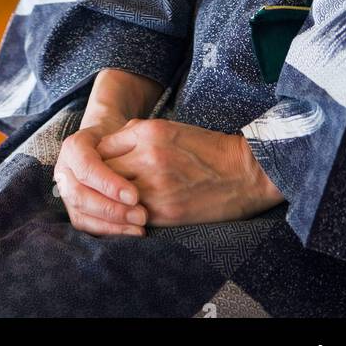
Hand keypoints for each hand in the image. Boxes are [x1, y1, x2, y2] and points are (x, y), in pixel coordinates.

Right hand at [53, 111, 149, 237]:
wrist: (106, 143)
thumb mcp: (123, 131)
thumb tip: (145, 161)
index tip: (135, 195)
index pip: (86, 167)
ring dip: (111, 224)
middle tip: (141, 215)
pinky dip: (107, 231)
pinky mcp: (72, 208)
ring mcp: (65, 191)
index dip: (108, 183)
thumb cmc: (119, 137)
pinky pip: (84, 225)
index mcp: (73, 147)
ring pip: (80, 212)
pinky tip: (129, 232)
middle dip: (111, 208)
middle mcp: (63, 170)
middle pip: (80, 194)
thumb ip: (126, 143)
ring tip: (139, 227)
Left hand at [94, 119, 285, 226]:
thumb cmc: (207, 149)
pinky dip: (127, 216)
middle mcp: (148, 157)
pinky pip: (132, 216)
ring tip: (114, 203)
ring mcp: (155, 187)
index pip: (103, 148)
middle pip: (103, 173)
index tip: (102, 167)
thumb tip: (107, 148)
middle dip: (100, 181)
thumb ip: (136, 134)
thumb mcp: (170, 128)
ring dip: (112, 202)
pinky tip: (130, 214)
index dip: (100, 159)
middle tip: (101, 188)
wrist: (245, 173)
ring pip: (114, 197)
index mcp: (149, 132)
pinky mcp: (165, 212)